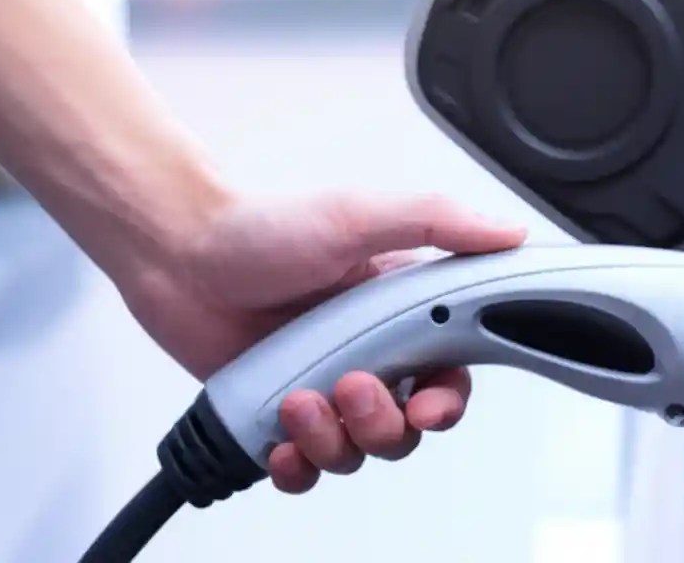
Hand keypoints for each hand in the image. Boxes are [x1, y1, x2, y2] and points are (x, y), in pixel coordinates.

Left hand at [122, 191, 526, 493]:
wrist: (175, 253)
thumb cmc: (260, 229)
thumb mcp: (359, 215)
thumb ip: (438, 223)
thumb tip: (508, 233)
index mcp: (397, 311)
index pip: (451, 372)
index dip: (448, 399)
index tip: (429, 400)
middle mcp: (366, 355)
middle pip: (407, 427)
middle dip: (385, 422)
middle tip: (353, 388)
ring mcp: (321, 389)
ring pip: (358, 452)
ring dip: (334, 439)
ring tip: (299, 398)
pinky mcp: (277, 416)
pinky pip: (305, 468)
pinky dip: (297, 468)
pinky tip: (282, 443)